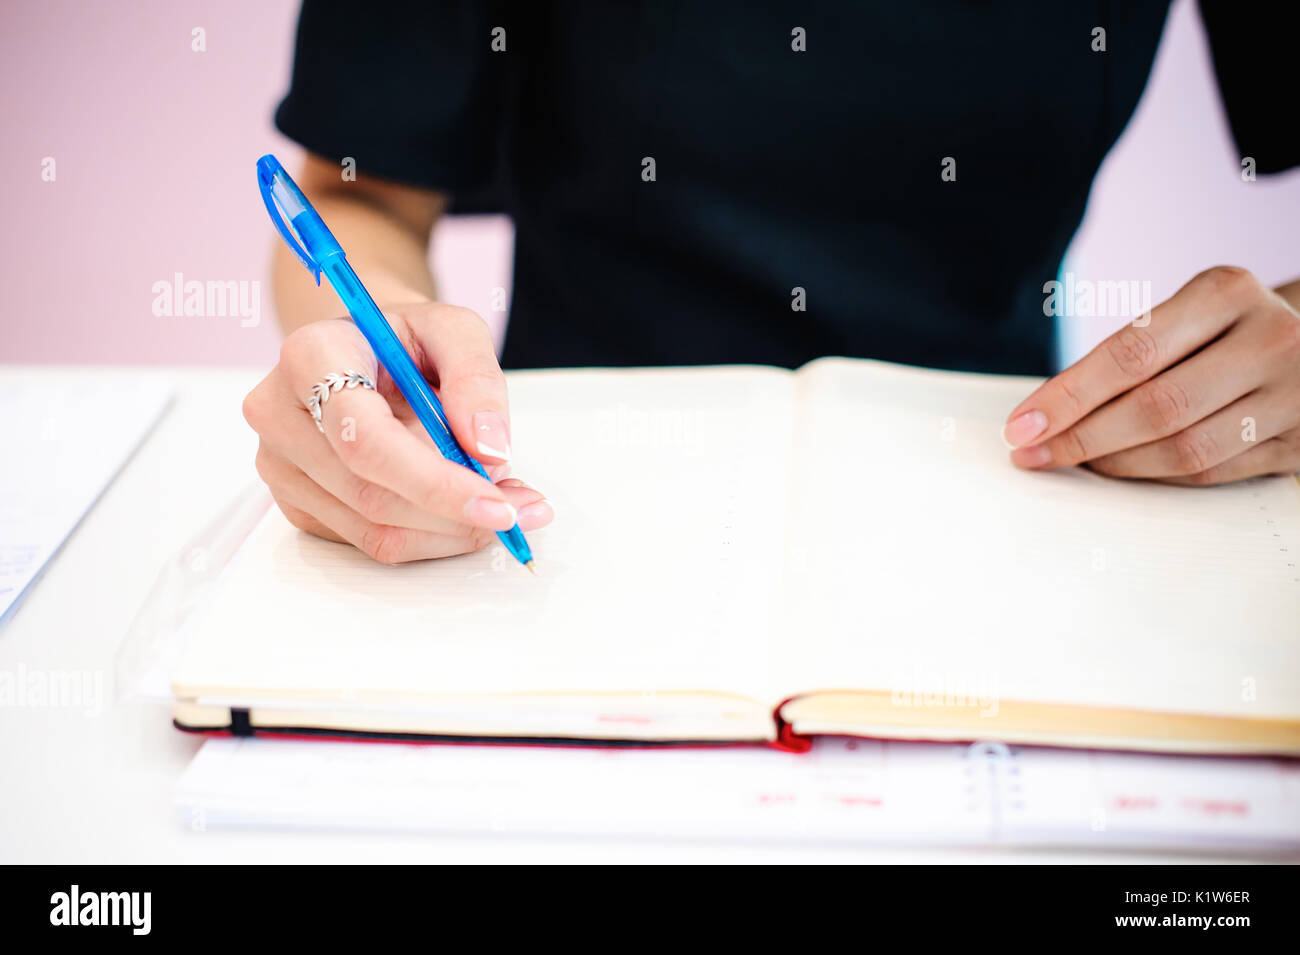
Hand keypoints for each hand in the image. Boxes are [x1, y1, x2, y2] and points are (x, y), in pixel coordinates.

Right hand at [242, 302, 553, 561]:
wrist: (365, 352)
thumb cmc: (404, 339)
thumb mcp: (454, 330)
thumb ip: (477, 378)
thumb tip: (490, 447)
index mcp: (310, 357)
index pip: (365, 439)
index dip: (434, 481)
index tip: (496, 502)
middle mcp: (280, 414)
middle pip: (372, 495)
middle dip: (458, 512)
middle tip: (522, 506)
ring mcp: (282, 466)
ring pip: (376, 530)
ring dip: (453, 531)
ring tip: (505, 503)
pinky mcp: (299, 503)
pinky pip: (372, 542)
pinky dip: (433, 537)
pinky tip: (463, 509)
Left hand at [1003, 266, 1299, 484]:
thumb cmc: (1225, 328)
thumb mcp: (1187, 313)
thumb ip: (1130, 353)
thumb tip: (1047, 412)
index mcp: (1227, 293)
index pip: (1130, 354)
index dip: (1067, 396)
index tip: (1021, 425)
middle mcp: (1270, 339)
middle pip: (1156, 408)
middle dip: (1080, 438)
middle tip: (1033, 454)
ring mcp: (1294, 394)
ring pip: (1183, 450)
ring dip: (1115, 464)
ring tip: (1075, 462)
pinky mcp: (1299, 442)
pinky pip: (1212, 473)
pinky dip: (1156, 476)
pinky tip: (1123, 469)